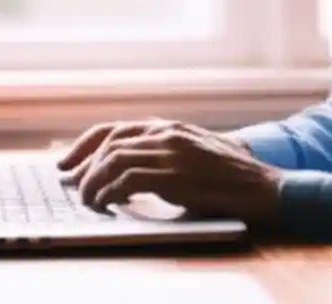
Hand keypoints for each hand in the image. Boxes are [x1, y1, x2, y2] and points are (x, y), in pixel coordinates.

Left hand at [56, 119, 281, 225]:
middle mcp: (165, 134)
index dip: (83, 146)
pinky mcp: (176, 175)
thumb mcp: (190, 154)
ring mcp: (171, 152)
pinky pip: (128, 180)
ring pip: (113, 160)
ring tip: (87, 200)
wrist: (266, 186)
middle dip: (83, 166)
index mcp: (167, 127)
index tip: (65, 162)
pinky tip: (106, 204)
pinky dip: (110, 192)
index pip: (113, 130)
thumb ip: (159, 155)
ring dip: (93, 182)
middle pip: (108, 144)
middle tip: (70, 185)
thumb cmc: (229, 176)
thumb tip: (121, 174)